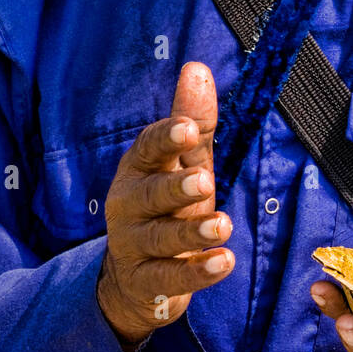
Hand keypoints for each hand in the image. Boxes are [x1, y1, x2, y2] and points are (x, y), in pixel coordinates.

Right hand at [96, 61, 232, 347]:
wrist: (135, 279)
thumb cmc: (166, 208)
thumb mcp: (182, 164)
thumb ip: (192, 123)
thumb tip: (196, 68)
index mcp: (137, 170)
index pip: (147, 150)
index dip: (166, 138)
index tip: (188, 129)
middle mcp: (129, 206)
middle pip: (151, 195)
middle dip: (176, 187)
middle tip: (204, 180)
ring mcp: (134, 247)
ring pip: (161, 239)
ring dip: (192, 232)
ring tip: (223, 226)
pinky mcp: (147, 283)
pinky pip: (170, 278)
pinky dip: (197, 272)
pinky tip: (223, 262)